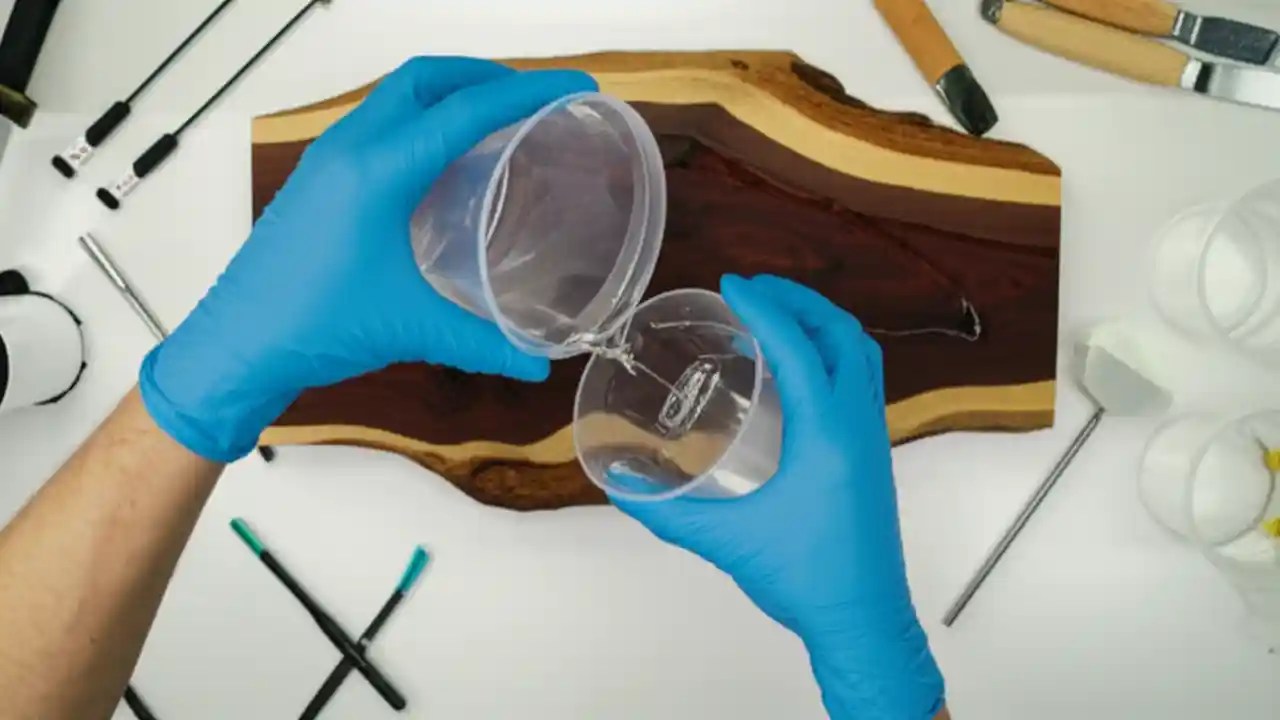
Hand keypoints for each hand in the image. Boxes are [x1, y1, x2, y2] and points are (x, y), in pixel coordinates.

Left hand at [139, 58, 596, 460]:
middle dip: (484, 75)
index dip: (528, 92)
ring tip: (494, 118)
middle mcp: (350, 150)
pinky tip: (443, 161)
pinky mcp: (317, 180)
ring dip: (447, 94)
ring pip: (395, 97)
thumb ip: (482, 344)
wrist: (236, 345)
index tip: (573, 86)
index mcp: (378, 171)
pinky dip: (418, 121)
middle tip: (532, 96)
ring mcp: (327, 160)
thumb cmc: (314, 327)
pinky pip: (376, 124)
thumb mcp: (410, 329)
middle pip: (425, 79)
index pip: (466, 110)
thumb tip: (536, 365)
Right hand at [614, 275, 943, 719]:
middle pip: (843, 335)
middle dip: (801, 301)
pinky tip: (795, 375)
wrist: (864, 621)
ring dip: (822, 325)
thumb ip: (669, 514)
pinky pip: (860, 383)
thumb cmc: (805, 578)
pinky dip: (831, 356)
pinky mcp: (873, 455)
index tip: (732, 284)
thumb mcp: (729, 542)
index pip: (800, 346)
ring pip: (861, 356)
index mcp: (827, 432)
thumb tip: (620, 487)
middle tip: (755, 291)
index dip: (765, 307)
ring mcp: (873, 438)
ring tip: (776, 318)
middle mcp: (858, 424)